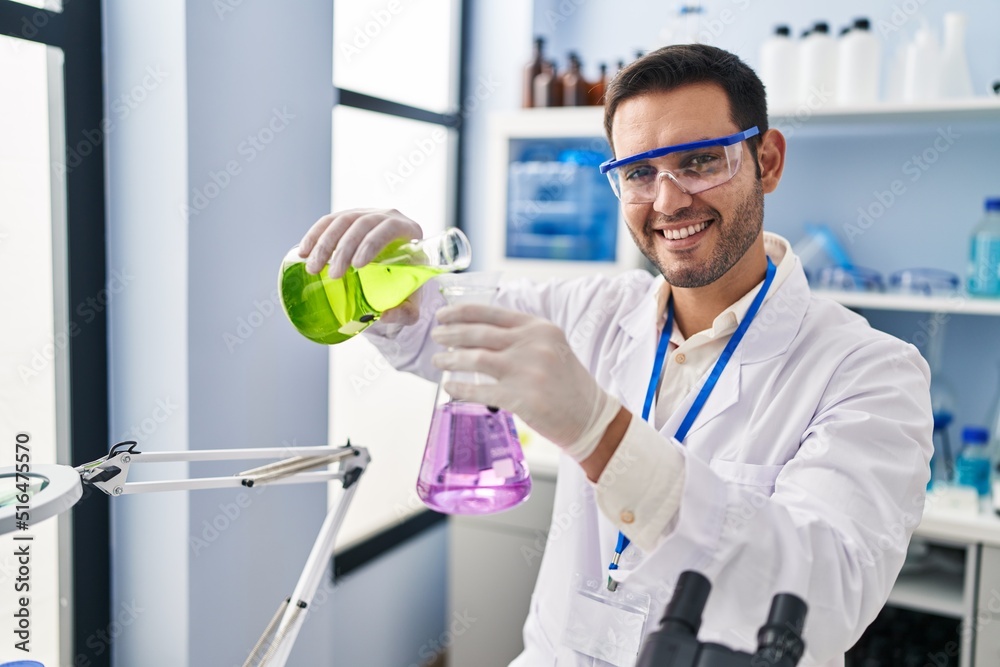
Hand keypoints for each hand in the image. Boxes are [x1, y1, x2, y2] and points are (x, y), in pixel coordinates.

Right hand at [299, 208, 422, 325]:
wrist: (398, 271)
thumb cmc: (407, 284)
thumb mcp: (412, 303)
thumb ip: (406, 313)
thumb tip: (387, 316)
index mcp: (408, 230)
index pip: (388, 229)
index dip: (371, 244)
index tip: (357, 266)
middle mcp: (387, 216)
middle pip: (362, 224)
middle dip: (344, 249)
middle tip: (333, 275)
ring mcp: (366, 214)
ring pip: (342, 220)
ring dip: (324, 243)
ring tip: (313, 268)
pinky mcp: (348, 218)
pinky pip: (328, 222)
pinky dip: (314, 236)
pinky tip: (303, 252)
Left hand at [430, 304, 621, 461]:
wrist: (589, 416)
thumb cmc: (566, 383)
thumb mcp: (550, 346)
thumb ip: (520, 336)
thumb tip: (477, 330)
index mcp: (539, 327)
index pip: (491, 312)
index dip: (461, 312)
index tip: (443, 315)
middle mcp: (533, 344)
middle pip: (479, 333)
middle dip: (451, 333)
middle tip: (435, 336)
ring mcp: (527, 370)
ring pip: (475, 358)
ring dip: (451, 359)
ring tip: (437, 360)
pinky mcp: (521, 397)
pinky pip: (480, 390)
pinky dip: (460, 388)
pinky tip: (450, 386)